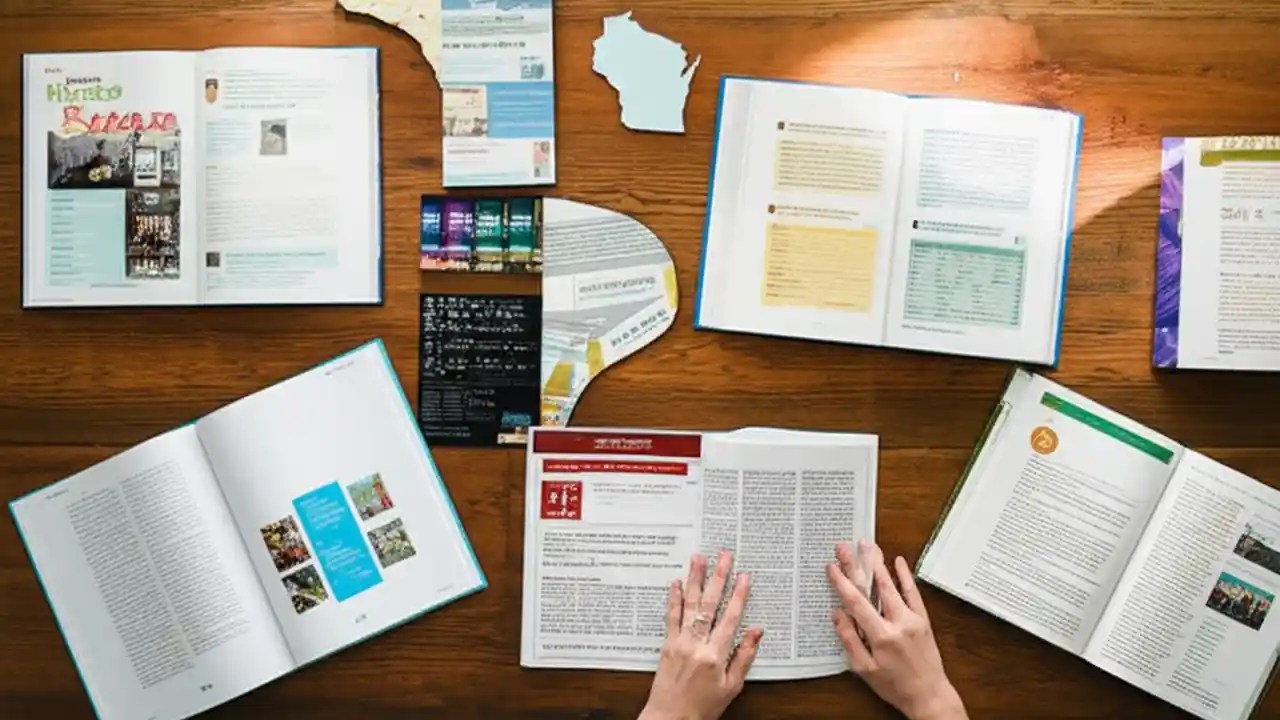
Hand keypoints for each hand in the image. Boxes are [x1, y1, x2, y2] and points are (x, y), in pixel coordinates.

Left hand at [640, 551, 764, 719]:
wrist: (670, 719)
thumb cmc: (702, 708)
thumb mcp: (732, 686)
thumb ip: (744, 656)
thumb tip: (756, 632)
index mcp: (715, 655)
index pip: (730, 617)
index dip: (739, 595)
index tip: (744, 576)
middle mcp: (696, 644)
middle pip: (709, 603)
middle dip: (718, 577)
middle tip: (724, 555)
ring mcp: (679, 642)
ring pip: (688, 604)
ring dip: (694, 578)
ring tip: (698, 558)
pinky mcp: (666, 644)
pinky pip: (671, 616)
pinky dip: (673, 598)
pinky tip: (675, 582)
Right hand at [827, 540, 966, 719]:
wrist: (928, 695)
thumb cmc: (894, 686)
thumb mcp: (864, 669)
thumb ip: (850, 639)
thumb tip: (837, 614)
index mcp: (880, 635)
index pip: (856, 602)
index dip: (842, 582)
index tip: (831, 566)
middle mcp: (898, 623)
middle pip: (873, 587)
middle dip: (857, 565)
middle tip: (846, 546)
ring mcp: (913, 619)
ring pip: (893, 586)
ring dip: (879, 564)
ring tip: (868, 545)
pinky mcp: (923, 620)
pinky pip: (914, 593)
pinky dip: (905, 576)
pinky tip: (898, 561)